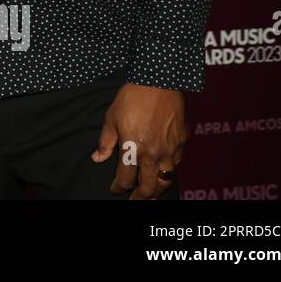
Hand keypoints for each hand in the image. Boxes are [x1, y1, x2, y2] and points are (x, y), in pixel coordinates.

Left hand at [91, 83, 187, 198]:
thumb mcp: (111, 118)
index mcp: (133, 149)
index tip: (115, 189)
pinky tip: (164, 172)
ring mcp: (171, 150)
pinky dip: (169, 171)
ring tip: (150, 194)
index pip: (125, 178)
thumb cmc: (132, 97)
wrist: (158, 81)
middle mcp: (154, 154)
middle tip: (134, 200)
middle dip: (140, 197)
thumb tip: (97, 158)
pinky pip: (177, 164)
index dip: (118, 187)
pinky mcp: (182, 142)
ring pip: (166, 180)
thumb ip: (106, 142)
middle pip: (148, 187)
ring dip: (157, 189)